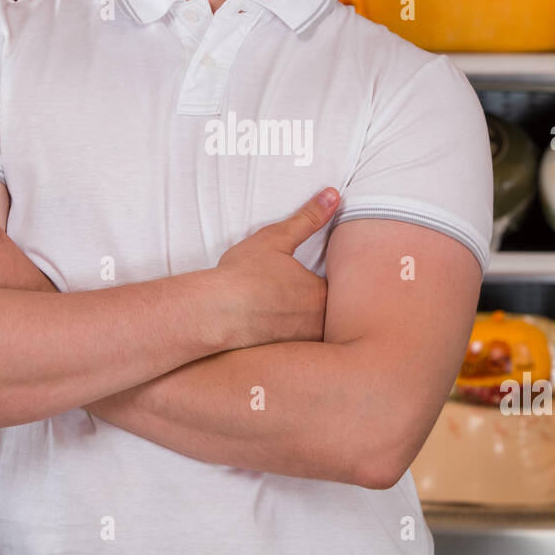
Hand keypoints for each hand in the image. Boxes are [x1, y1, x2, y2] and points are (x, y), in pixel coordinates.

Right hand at [215, 187, 337, 348]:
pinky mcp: (282, 359)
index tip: (316, 278)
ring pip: (315, 334)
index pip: (344, 290)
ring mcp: (300, 345)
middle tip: (300, 298)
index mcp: (321, 295)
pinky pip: (296, 351)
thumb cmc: (242, 276)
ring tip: (286, 315)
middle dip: (321, 307)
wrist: (211, 313)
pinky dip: (289, 342)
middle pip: (332, 315)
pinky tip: (272, 332)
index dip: (329, 282)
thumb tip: (333, 195)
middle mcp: (317, 324)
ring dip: (306, 326)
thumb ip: (309, 218)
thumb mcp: (277, 238)